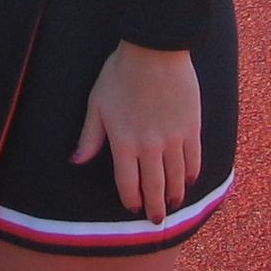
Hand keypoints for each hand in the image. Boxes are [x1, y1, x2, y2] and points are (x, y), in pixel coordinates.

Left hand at [71, 43, 200, 224]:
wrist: (154, 51)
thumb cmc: (120, 74)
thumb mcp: (97, 104)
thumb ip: (89, 137)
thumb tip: (76, 161)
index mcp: (124, 143)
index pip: (128, 184)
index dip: (131, 200)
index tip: (134, 207)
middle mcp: (150, 147)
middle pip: (155, 188)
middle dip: (156, 207)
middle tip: (157, 219)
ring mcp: (174, 140)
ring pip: (177, 179)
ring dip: (175, 195)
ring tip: (174, 203)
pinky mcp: (192, 129)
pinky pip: (194, 160)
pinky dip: (191, 174)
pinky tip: (188, 179)